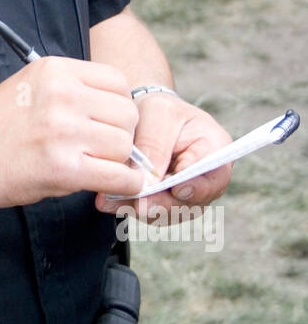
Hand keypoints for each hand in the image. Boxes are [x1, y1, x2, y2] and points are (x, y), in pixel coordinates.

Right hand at [0, 57, 143, 211]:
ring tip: (91, 166)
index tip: (104, 124)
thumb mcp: (30, 87)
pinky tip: (109, 186)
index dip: (117, 106)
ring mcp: (63, 130)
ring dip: (116, 161)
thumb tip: (121, 110)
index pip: (118, 82)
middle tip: (99, 150)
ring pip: (124, 145)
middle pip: (127, 113)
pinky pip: (119, 177)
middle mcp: (62, 94)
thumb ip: (73, 90)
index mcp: (54, 69)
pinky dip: (123, 185)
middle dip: (120, 135)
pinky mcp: (64, 168)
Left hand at [95, 92, 231, 218]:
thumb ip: (155, 145)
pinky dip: (128, 208)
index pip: (214, 177)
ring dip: (141, 209)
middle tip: (140, 205)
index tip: (177, 189)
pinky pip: (149, 213)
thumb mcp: (158, 114)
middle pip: (192, 203)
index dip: (197, 187)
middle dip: (163, 204)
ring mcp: (186, 195)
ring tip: (113, 200)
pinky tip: (107, 201)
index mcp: (216, 149)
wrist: (146, 117)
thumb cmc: (159, 110)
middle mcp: (206, 178)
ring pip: (168, 213)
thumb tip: (147, 182)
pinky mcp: (164, 203)